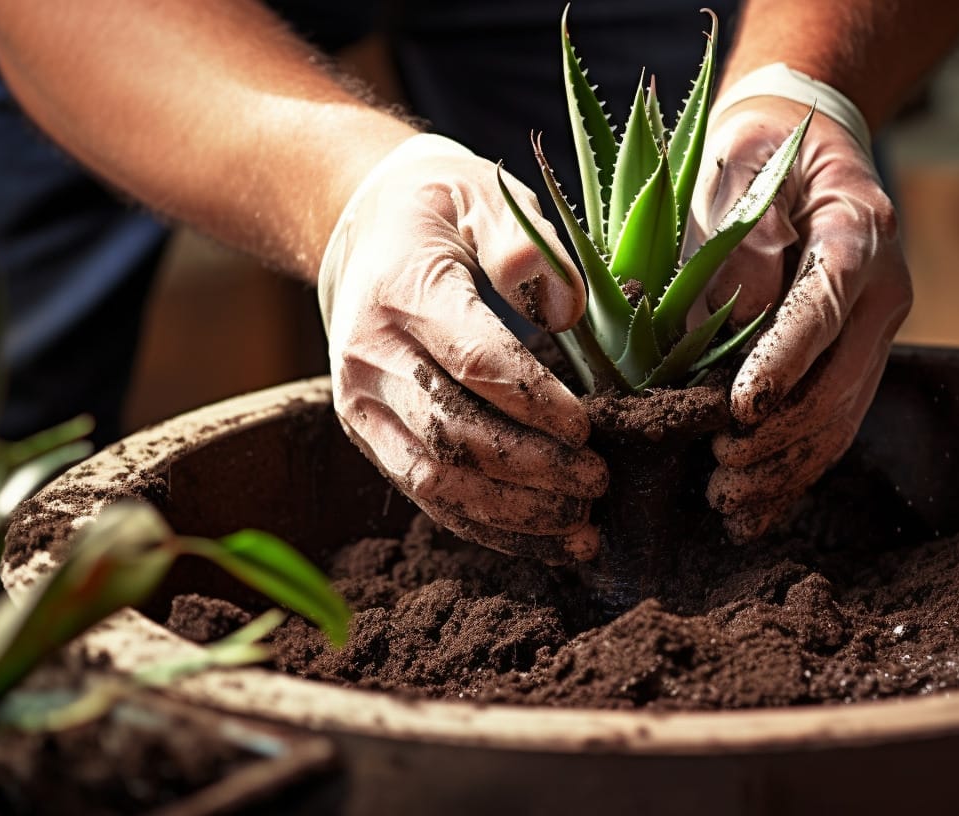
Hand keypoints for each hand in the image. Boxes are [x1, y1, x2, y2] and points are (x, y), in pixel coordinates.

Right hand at [317, 134, 607, 564]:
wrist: (360, 231)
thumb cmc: (440, 211)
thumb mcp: (482, 195)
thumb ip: (523, 243)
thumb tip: (566, 309)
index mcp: (402, 292)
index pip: (474, 360)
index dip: (535, 402)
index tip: (588, 426)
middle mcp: (370, 356)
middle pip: (456, 431)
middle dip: (534, 468)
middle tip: (599, 480)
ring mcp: (362, 404)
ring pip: (437, 479)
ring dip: (514, 513)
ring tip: (582, 526)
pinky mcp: (368, 436)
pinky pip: (427, 496)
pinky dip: (487, 527)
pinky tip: (543, 540)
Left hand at [691, 93, 912, 543]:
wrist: (802, 142)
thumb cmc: (760, 149)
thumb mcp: (739, 163)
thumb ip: (735, 235)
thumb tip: (734, 315)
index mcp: (858, 229)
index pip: (825, 305)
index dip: (785, 362)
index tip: (741, 408)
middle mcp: (881, 290)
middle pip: (840, 382)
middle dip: (779, 436)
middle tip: (719, 469)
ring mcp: (874, 332)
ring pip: (841, 417)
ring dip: (786, 468)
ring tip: (729, 501)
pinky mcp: (855, 359)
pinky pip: (833, 424)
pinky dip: (794, 470)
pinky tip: (755, 506)